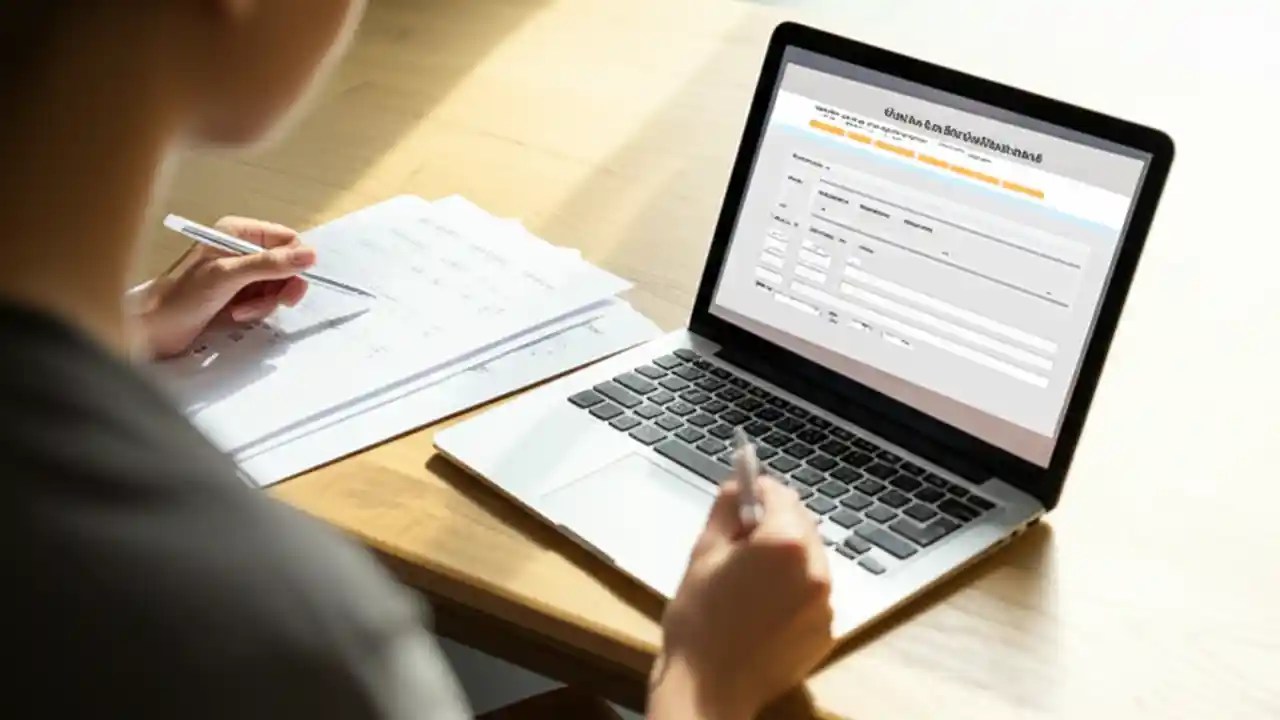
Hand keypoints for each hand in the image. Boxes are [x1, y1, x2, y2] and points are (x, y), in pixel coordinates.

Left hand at [136, 216, 315, 357]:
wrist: (156, 328)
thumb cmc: (182, 296)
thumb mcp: (228, 276)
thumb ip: (270, 265)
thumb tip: (310, 256)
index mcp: (237, 232)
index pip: (286, 239)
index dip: (294, 262)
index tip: (289, 283)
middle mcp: (241, 249)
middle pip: (286, 265)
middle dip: (281, 287)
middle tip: (277, 302)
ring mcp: (241, 273)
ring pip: (278, 286)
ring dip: (266, 302)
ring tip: (242, 310)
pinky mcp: (239, 294)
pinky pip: (266, 300)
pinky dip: (257, 311)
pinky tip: (236, 314)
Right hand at [648, 477, 834, 719]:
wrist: (710, 689)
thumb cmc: (698, 619)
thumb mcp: (703, 553)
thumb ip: (726, 510)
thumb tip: (738, 484)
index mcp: (784, 543)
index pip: (779, 495)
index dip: (757, 491)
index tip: (742, 498)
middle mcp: (815, 569)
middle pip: (800, 526)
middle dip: (774, 526)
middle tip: (740, 544)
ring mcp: (825, 603)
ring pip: (809, 561)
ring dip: (786, 560)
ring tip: (750, 582)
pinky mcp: (826, 630)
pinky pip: (812, 595)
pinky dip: (794, 592)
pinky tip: (763, 609)